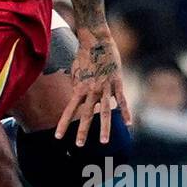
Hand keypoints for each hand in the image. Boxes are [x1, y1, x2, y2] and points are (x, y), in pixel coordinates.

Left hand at [56, 27, 130, 147]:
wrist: (96, 40)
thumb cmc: (84, 56)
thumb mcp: (75, 72)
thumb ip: (77, 86)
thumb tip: (77, 97)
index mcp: (79, 88)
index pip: (69, 110)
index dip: (63, 124)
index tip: (58, 137)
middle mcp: (91, 90)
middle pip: (86, 114)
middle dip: (83, 131)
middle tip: (79, 146)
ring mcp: (105, 87)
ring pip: (105, 112)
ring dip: (105, 128)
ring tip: (104, 142)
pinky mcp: (117, 83)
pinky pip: (122, 101)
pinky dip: (125, 113)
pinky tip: (128, 125)